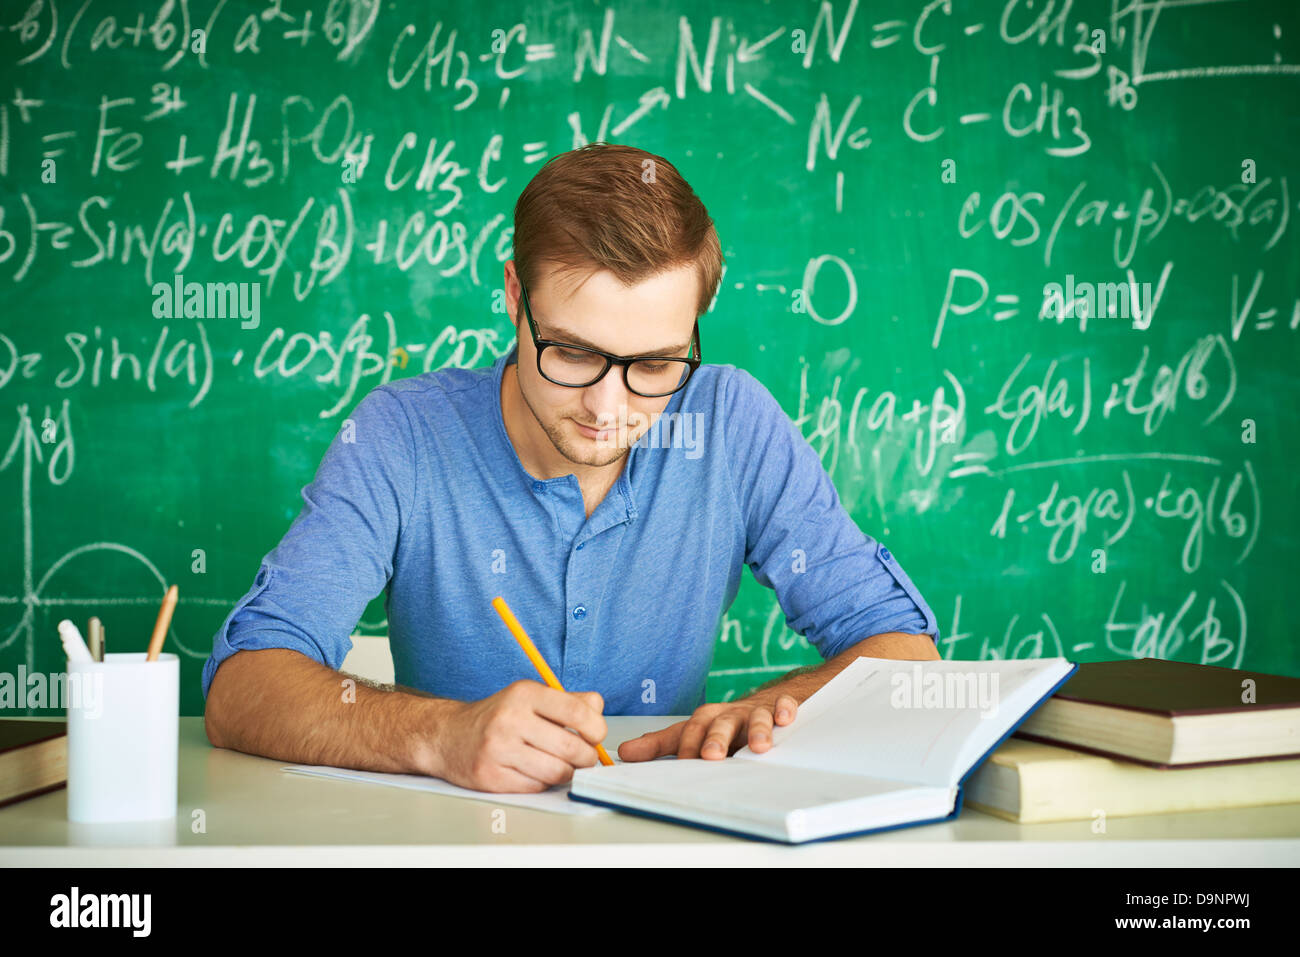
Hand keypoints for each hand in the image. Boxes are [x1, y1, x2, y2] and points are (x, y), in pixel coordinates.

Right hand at [435, 680, 606, 791]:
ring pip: (557, 772)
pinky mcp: (492, 777)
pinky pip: (537, 787)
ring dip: (566, 773)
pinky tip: (535, 772)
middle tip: (584, 758)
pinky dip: (543, 783)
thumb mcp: (529, 697)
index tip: (596, 735)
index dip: (596, 728)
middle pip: (571, 748)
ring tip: (560, 765)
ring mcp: (499, 750)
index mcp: (524, 694)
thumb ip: (568, 700)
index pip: (577, 711)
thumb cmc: (496, 717)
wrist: (447, 736)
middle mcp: (510, 719)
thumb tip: (598, 709)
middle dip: (586, 758)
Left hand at [617, 694, 798, 761]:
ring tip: (759, 747)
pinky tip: (784, 720)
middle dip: (716, 739)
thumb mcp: (692, 732)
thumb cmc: (725, 724)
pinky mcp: (780, 708)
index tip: (683, 765)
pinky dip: (784, 710)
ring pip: (755, 717)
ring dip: (756, 730)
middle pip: (720, 723)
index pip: (691, 730)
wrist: (763, 703)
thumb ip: (660, 744)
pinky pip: (784, 706)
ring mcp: (755, 711)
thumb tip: (623, 753)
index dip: (687, 746)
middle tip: (712, 756)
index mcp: (706, 719)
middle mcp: (729, 714)